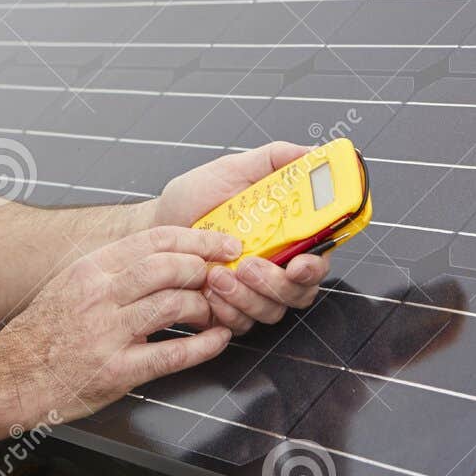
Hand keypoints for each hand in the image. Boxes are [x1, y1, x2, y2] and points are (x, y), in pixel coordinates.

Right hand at [0, 226, 240, 425]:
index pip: (154, 239)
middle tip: (222, 276)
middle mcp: (99, 296)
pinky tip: (217, 340)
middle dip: (204, 269)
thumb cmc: (43, 334)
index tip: (222, 242)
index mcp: (91, 270)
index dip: (196, 238)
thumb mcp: (71, 285)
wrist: (10, 378)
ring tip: (214, 311)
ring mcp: (107, 333)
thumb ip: (111, 270)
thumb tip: (161, 256)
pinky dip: (204, 346)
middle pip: (167, 266)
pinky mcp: (116, 370)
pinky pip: (171, 354)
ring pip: (172, 304)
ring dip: (204, 306)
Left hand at [151, 140, 331, 334]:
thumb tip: (311, 152)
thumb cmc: (195, 198)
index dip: (316, 264)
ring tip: (216, 274)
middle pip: (301, 291)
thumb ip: (273, 160)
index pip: (319, 255)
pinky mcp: (231, 311)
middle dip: (277, 284)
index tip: (300, 262)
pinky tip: (208, 292)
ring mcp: (255, 292)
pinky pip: (241, 324)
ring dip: (247, 296)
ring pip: (272, 311)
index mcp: (287, 234)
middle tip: (249, 266)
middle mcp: (277, 266)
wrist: (157, 224)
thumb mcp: (232, 170)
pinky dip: (226, 311)